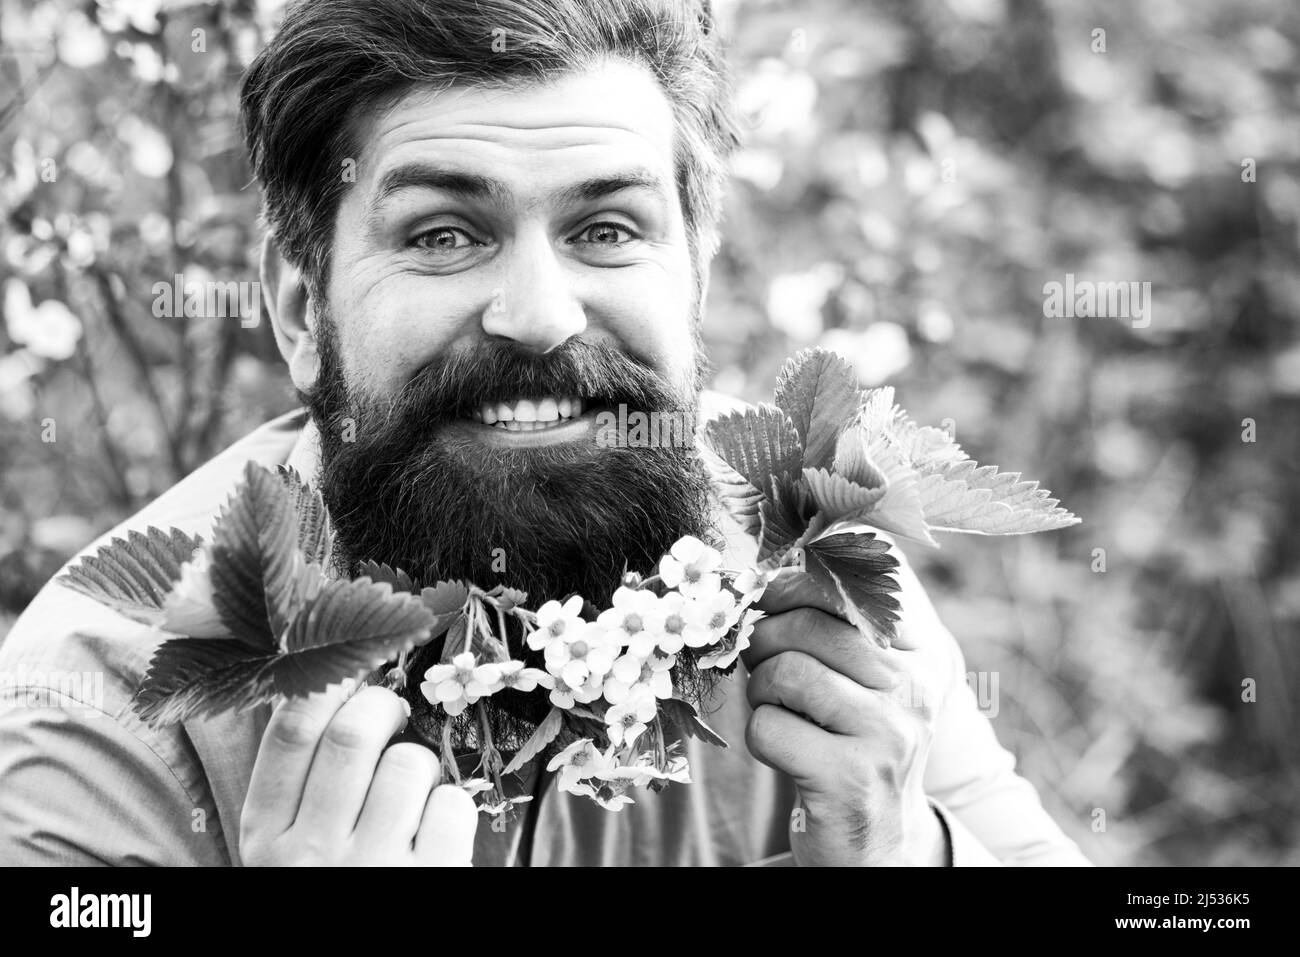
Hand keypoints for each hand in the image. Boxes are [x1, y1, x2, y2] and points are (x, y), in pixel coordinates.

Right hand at [241, 682, 476, 865]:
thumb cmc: (325, 891)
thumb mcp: (285, 854)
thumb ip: (298, 787)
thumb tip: (330, 689)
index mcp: (265, 840)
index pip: (289, 733)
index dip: (328, 688)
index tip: (348, 678)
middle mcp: (312, 854)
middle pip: (354, 734)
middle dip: (381, 707)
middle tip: (391, 714)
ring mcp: (373, 870)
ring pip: (410, 764)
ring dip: (419, 763)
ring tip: (411, 793)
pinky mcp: (429, 882)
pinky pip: (453, 805)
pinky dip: (452, 805)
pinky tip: (436, 831)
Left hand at [743, 570, 951, 865]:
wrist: (878, 839)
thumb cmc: (851, 738)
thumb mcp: (862, 676)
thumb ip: (831, 622)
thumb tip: (759, 576)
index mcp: (921, 650)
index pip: (864, 578)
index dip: (798, 580)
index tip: (774, 600)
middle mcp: (915, 685)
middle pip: (808, 622)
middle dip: (764, 640)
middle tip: (764, 665)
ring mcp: (888, 732)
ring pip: (784, 671)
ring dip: (760, 691)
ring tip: (778, 708)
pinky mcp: (851, 778)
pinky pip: (768, 727)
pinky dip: (759, 737)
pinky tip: (786, 751)